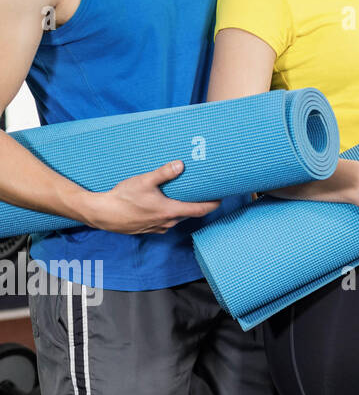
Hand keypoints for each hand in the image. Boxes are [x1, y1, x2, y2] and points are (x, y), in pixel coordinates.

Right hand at [83, 161, 220, 233]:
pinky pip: (164, 222)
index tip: (222, 198)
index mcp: (170, 211)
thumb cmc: (123, 197)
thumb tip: (181, 164)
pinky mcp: (148, 229)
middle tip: (203, 192)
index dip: (213, 204)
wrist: (101, 214)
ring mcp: (157, 228)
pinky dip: (168, 214)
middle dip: (197, 204)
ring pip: (176, 218)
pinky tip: (162, 204)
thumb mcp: (144, 181)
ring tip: (184, 196)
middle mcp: (167, 222)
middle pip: (189, 214)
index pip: (200, 210)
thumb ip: (164, 173)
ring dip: (181, 209)